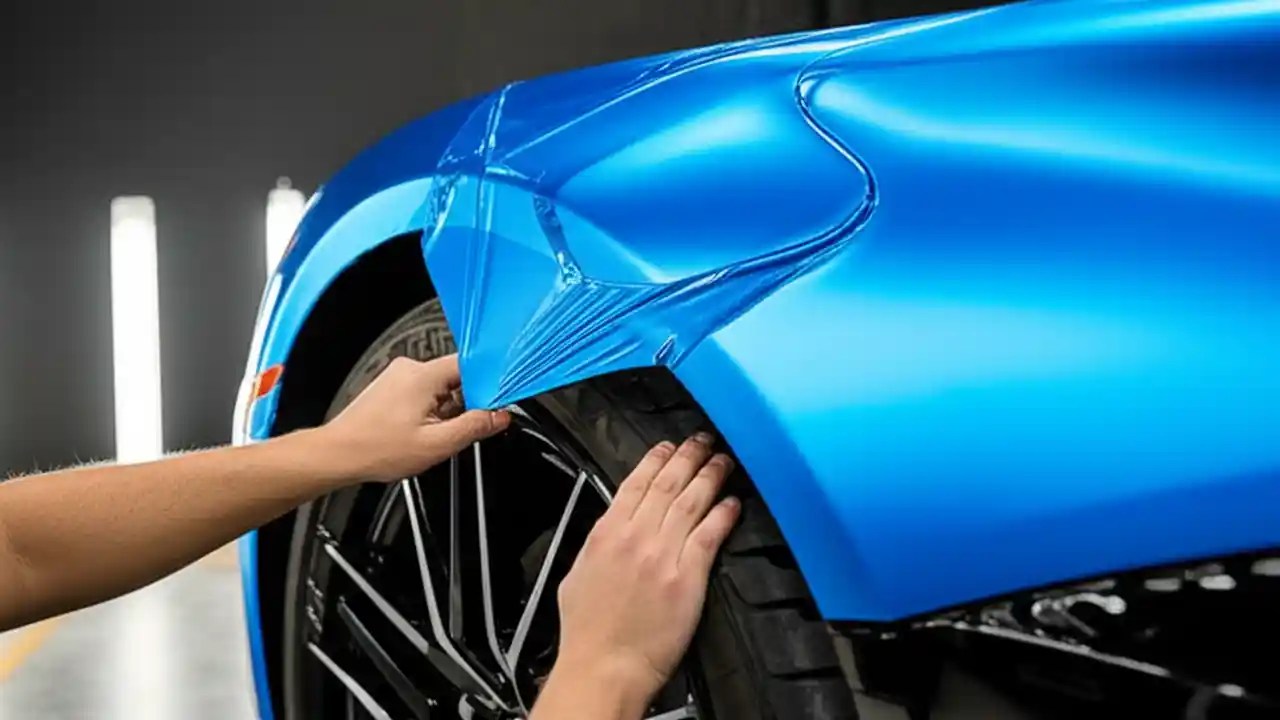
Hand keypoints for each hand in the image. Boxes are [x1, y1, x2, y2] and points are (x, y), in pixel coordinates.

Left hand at [316, 354, 510, 482]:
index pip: (471, 365)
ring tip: (429, 435)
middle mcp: (409, 368)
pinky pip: (423, 393)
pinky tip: (418, 431)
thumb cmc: (377, 448)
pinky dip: (429, 411)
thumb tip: (499, 416)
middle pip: (456, 377)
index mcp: (423, 375)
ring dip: (445, 410)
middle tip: (455, 430)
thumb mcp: (437, 443)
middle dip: (464, 404)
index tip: (491, 407)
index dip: (486, 386)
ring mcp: (398, 377)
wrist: (339, 455)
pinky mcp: (391, 388)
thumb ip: (474, 426)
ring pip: (440, 388)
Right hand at [542, 434, 740, 714]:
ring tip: (723, 461)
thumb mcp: (577, 574)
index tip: (668, 446)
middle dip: (688, 456)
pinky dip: (722, 515)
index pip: (635, 483)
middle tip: (703, 440)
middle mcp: (635, 537)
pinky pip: (710, 536)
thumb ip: (597, 545)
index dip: (655, 459)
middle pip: (668, 484)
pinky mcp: (687, 578)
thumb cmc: (588, 631)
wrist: (604, 666)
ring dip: (710, 476)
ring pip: (692, 502)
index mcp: (606, 534)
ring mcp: (663, 555)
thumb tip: (610, 528)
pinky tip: (732, 503)